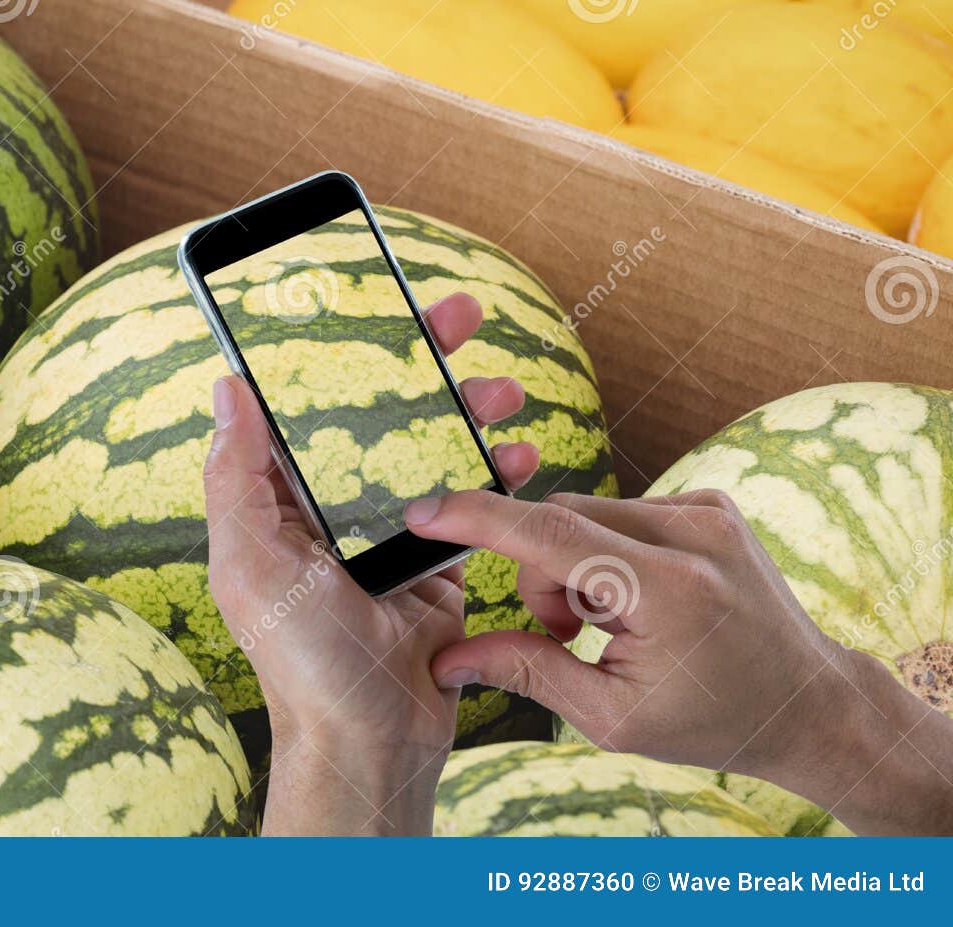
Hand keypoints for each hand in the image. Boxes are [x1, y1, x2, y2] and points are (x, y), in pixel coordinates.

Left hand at [204, 292, 538, 834]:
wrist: (370, 741)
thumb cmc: (300, 660)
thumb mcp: (252, 564)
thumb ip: (237, 478)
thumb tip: (227, 390)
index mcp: (280, 503)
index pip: (309, 406)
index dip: (340, 352)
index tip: (373, 301)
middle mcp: (331, 512)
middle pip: (378, 415)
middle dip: (420, 362)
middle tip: (461, 316)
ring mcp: (387, 537)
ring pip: (430, 451)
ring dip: (467, 412)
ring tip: (503, 389)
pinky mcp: (436, 566)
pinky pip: (470, 506)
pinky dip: (497, 478)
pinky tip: (520, 456)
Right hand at [408, 488, 952, 835]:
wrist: (806, 702)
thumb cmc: (712, 720)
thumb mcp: (612, 717)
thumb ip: (527, 670)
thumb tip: (448, 657)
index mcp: (668, 588)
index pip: (550, 533)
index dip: (477, 518)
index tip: (423, 513)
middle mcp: (692, 532)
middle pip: (559, 522)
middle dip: (541, 576)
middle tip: (569, 635)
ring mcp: (706, 510)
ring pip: (585, 516)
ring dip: (575, 567)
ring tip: (616, 625)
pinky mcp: (709, 504)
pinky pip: (618, 513)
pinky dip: (608, 555)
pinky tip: (641, 601)